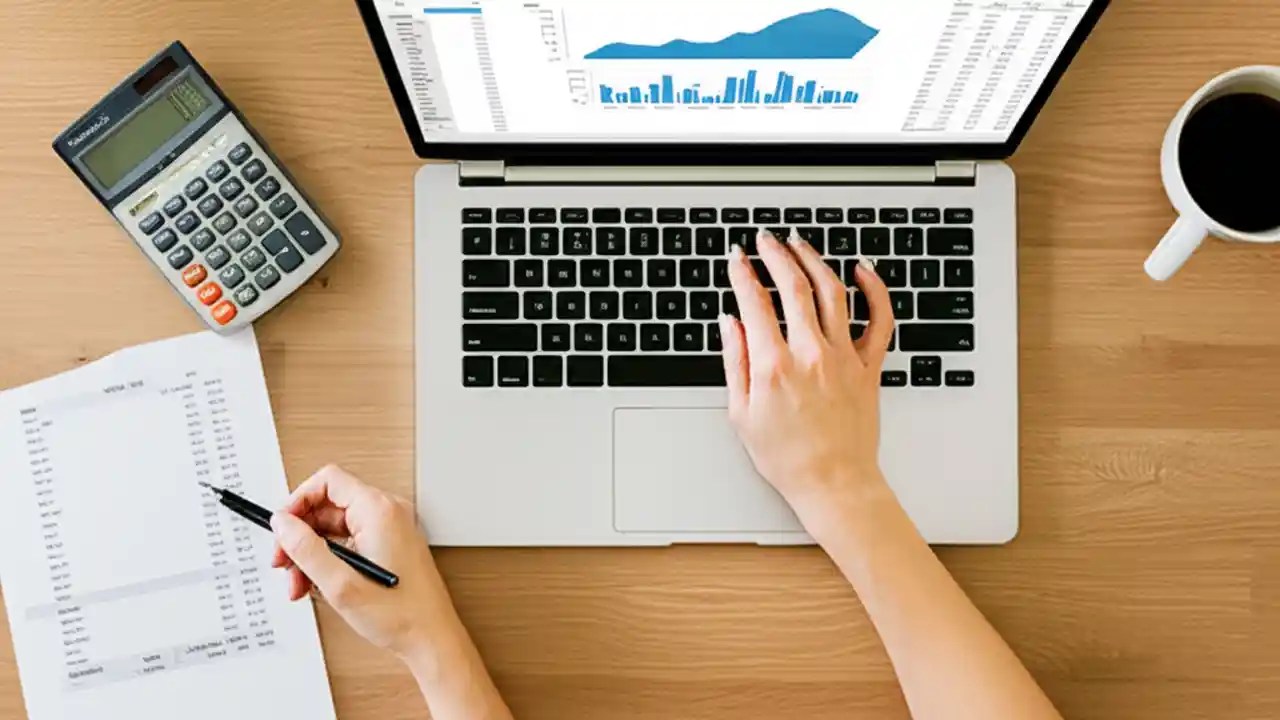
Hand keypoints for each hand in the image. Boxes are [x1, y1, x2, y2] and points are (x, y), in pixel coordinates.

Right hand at [269, 465, 456, 657]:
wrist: (431, 638)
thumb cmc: (401, 614)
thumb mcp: (339, 583)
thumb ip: (305, 549)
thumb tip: (283, 524)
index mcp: (379, 511)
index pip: (328, 481)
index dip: (298, 501)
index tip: (281, 527)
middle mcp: (388, 513)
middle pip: (328, 506)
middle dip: (301, 536)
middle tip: (285, 564)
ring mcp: (391, 529)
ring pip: (335, 527)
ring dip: (312, 554)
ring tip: (301, 584)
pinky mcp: (390, 545)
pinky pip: (350, 541)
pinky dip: (330, 560)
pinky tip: (319, 585)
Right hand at [719, 228, 894, 522]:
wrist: (834, 483)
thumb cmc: (787, 458)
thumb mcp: (741, 414)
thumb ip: (734, 362)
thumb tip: (730, 324)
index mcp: (774, 366)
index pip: (755, 302)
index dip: (743, 272)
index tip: (737, 257)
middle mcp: (810, 354)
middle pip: (793, 285)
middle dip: (776, 254)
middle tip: (766, 240)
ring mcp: (843, 357)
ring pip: (832, 291)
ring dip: (814, 260)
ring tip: (800, 244)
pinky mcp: (869, 366)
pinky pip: (879, 319)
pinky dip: (875, 289)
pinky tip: (862, 270)